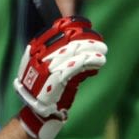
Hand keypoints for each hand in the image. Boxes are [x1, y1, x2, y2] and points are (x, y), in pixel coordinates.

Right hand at [14, 16, 105, 138]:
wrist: (37, 113)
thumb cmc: (48, 91)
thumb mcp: (53, 70)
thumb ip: (66, 58)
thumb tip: (87, 46)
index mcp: (35, 50)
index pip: (55, 31)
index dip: (72, 25)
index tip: (86, 24)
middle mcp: (38, 56)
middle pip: (67, 40)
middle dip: (86, 38)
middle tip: (100, 40)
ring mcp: (45, 67)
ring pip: (73, 51)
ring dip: (91, 48)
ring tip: (103, 50)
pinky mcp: (54, 78)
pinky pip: (76, 65)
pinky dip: (90, 60)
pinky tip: (100, 60)